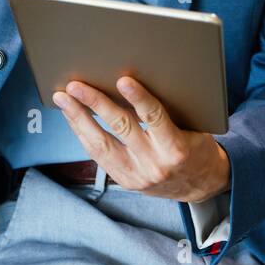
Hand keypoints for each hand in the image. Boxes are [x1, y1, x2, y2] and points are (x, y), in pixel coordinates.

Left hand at [53, 76, 229, 203]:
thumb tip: (134, 80)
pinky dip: (83, 134)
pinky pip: (98, 155)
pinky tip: (73, 117)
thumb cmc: (196, 146)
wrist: (201, 184)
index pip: (155, 118)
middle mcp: (155, 164)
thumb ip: (169, 108)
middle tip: (76, 85)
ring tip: (63, 99)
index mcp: (176, 148)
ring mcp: (137, 175)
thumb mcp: (193, 126)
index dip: (139, 98)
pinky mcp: (125, 181)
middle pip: (121, 128)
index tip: (123, 80)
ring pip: (101, 144)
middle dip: (95, 104)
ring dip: (79, 118)